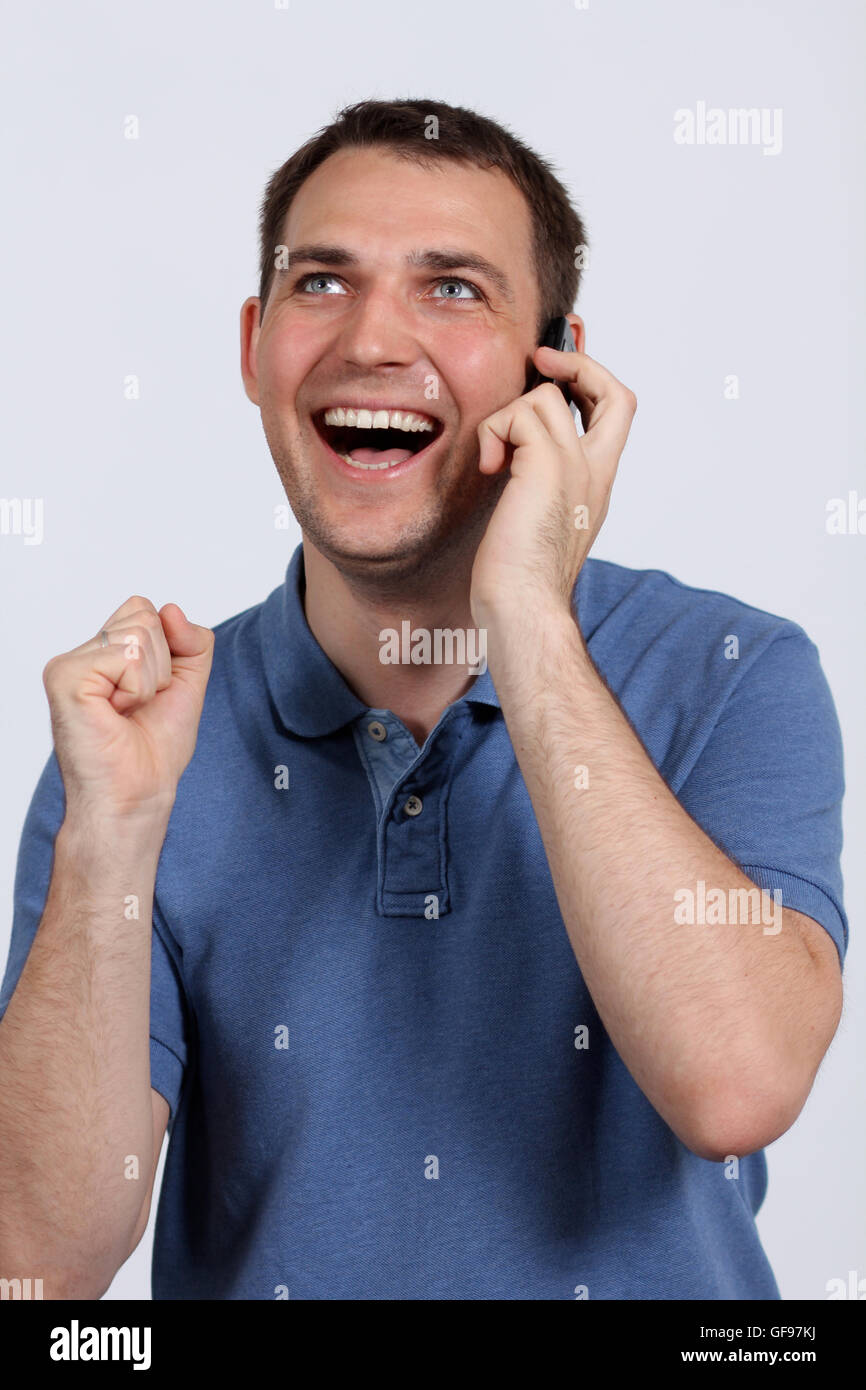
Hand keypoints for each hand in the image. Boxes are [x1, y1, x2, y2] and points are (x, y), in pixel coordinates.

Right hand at [43, 597, 214, 822]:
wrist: (137, 794)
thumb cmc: (154, 748)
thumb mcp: (187, 683)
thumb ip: (192, 641)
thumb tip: (171, 609)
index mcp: (102, 652)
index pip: (145, 609)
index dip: (167, 649)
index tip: (151, 692)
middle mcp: (80, 653)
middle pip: (145, 616)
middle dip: (161, 666)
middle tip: (138, 706)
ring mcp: (68, 664)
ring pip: (140, 633)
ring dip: (150, 681)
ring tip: (127, 712)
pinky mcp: (66, 677)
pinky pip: (129, 655)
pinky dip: (138, 689)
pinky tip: (116, 714)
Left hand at [470, 345, 636, 628]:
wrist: (524, 607)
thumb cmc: (520, 581)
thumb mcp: (536, 520)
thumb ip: (537, 484)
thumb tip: (508, 454)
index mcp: (597, 485)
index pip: (618, 415)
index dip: (592, 382)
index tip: (555, 376)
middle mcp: (596, 473)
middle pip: (616, 392)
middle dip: (578, 364)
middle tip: (541, 364)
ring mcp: (576, 467)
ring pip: (545, 395)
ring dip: (507, 416)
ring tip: (494, 459)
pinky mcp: (546, 466)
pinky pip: (517, 414)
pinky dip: (493, 433)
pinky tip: (488, 470)